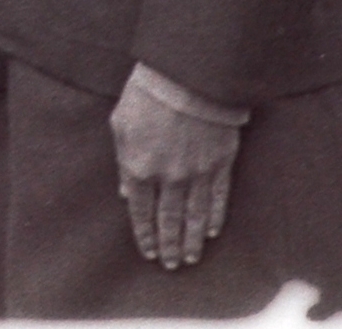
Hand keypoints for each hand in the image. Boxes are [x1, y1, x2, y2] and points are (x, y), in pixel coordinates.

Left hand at [110, 64, 242, 271]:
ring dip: (192, 240)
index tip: (148, 252)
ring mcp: (197, 173)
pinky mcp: (220, 164)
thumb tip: (128, 194)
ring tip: (191, 258)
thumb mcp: (121, 124)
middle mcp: (169, 178)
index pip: (141, 211)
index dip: (144, 234)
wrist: (188, 76)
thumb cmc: (147, 94)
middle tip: (171, 265)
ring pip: (194, 216)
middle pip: (169, 220)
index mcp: (139, 168)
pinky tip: (211, 231)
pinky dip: (214, 217)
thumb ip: (123, 162)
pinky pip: (218, 199)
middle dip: (169, 245)